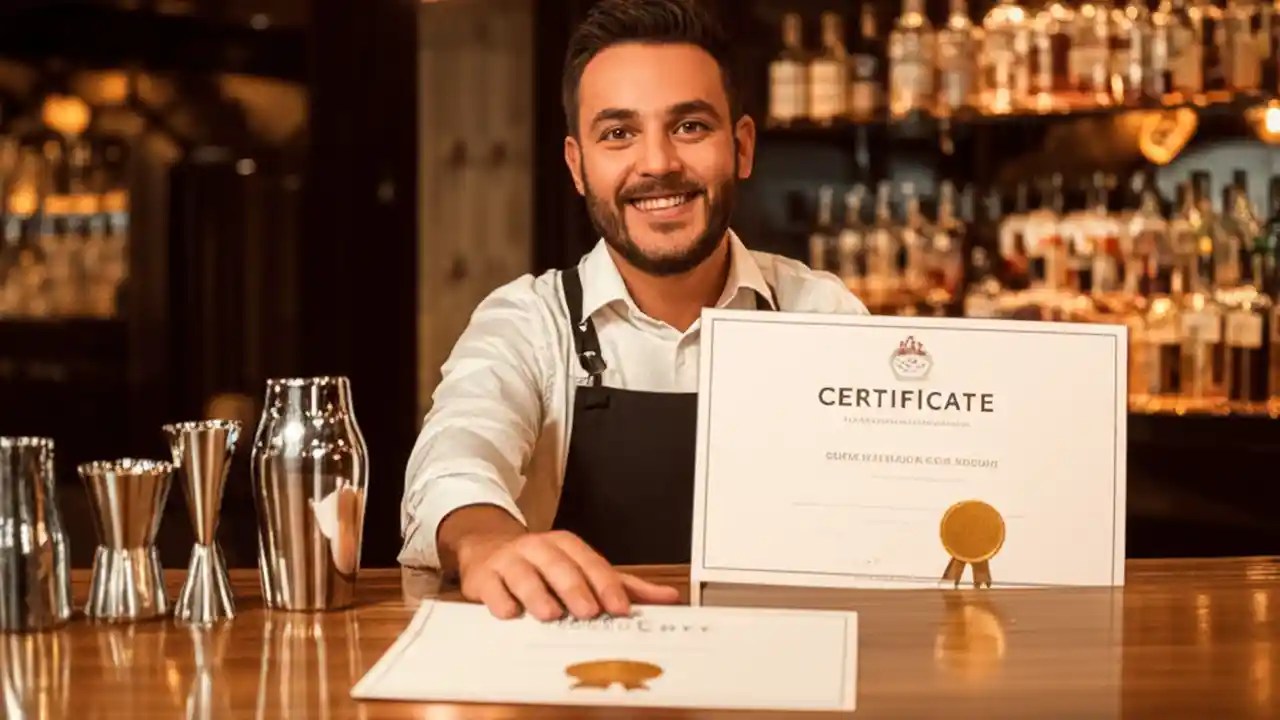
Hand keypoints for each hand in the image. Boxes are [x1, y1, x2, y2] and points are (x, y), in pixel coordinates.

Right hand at [456, 529, 679, 620]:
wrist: (489, 548)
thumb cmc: (543, 565)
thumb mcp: (582, 569)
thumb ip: (622, 585)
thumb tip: (668, 597)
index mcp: (566, 546)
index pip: (590, 563)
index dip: (606, 584)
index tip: (620, 607)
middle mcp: (538, 549)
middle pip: (559, 565)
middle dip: (574, 588)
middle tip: (588, 611)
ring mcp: (509, 561)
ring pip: (524, 574)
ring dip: (537, 593)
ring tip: (550, 614)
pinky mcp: (484, 576)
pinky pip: (491, 587)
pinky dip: (499, 600)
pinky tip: (509, 613)